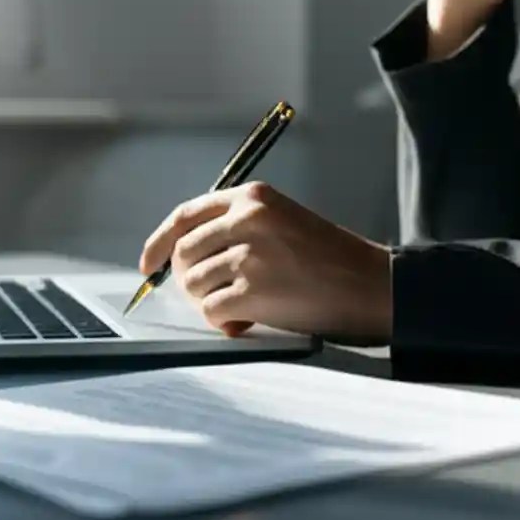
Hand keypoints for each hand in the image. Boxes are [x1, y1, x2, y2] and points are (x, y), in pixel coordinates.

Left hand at [139, 182, 392, 340]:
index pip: (185, 215)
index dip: (159, 242)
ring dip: (210, 303)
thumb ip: (234, 228)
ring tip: (241, 307)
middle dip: (189, 280)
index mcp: (252, 197)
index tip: (149, 263)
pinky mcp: (255, 290)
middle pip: (185, 252)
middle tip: (211, 295)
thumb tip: (180, 257)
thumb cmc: (326, 258)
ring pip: (195, 284)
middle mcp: (248, 219)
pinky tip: (245, 323)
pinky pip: (212, 311)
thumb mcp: (280, 222)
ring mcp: (250, 254)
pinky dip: (222, 323)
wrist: (370, 284)